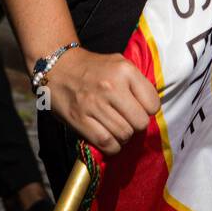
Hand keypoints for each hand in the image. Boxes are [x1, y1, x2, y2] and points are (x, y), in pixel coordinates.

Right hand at [45, 48, 159, 156]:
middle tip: (128, 120)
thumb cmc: (93, 67)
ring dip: (124, 137)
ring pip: (124, 135)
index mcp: (125, 71)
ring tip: (118, 129)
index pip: (153, 103)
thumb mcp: (119, 63)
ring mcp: (95, 104)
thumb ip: (136, 82)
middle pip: (140, 122)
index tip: (140, 109)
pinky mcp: (80, 120)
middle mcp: (112, 87)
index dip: (148, 110)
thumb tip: (151, 105)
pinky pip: (106, 143)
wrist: (59, 67)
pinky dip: (112, 146)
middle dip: (137, 125)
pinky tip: (110, 139)